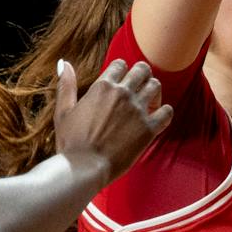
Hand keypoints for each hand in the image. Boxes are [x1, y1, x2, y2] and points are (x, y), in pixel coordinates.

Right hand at [54, 59, 172, 181]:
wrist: (84, 168)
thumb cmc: (71, 142)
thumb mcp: (64, 111)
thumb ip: (66, 85)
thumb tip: (63, 62)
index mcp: (102, 87)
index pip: (121, 64)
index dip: (122, 70)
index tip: (121, 81)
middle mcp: (123, 93)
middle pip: (143, 70)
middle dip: (142, 75)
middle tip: (139, 87)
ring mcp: (138, 110)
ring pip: (156, 86)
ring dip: (153, 91)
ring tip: (148, 102)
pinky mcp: (149, 128)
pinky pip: (168, 111)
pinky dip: (165, 113)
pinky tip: (157, 119)